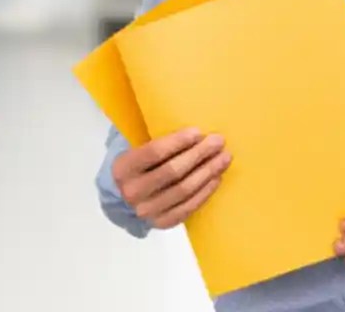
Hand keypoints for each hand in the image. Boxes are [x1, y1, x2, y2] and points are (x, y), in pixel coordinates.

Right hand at [112, 128, 231, 229]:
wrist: (120, 200)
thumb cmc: (133, 166)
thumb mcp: (130, 147)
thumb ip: (146, 134)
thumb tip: (180, 121)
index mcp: (123, 168)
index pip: (154, 152)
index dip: (178, 142)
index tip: (198, 132)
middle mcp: (133, 191)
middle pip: (173, 171)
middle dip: (199, 154)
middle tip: (218, 141)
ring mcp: (147, 210)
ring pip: (184, 190)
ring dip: (207, 172)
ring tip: (224, 158)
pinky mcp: (162, 222)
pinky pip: (188, 207)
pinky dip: (205, 192)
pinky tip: (216, 178)